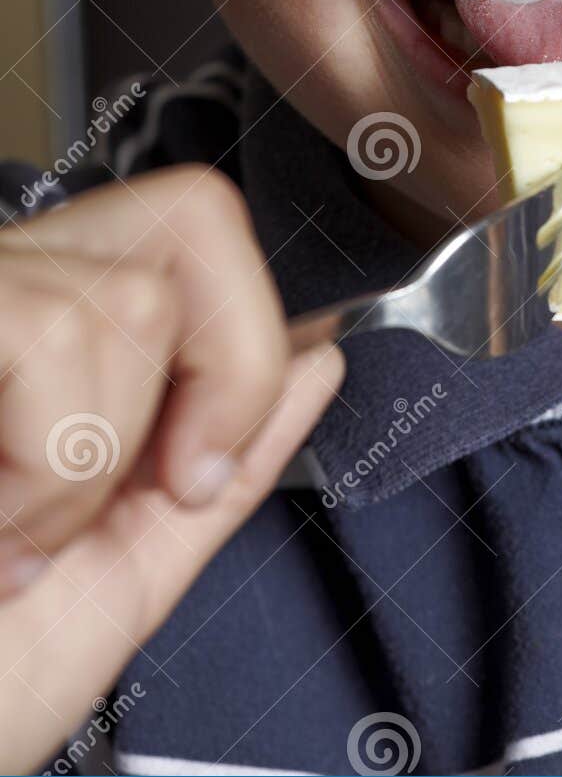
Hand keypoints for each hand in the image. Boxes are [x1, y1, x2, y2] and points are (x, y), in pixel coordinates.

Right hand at [0, 164, 342, 772]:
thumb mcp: (127, 563)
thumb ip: (230, 459)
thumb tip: (318, 356)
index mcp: (66, 330)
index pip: (204, 226)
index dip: (243, 338)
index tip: (197, 468)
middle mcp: (16, 284)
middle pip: (197, 213)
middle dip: (218, 372)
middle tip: (144, 488)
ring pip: (134, 298)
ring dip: (93, 467)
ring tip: (16, 540)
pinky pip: (49, 334)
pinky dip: (45, 464)